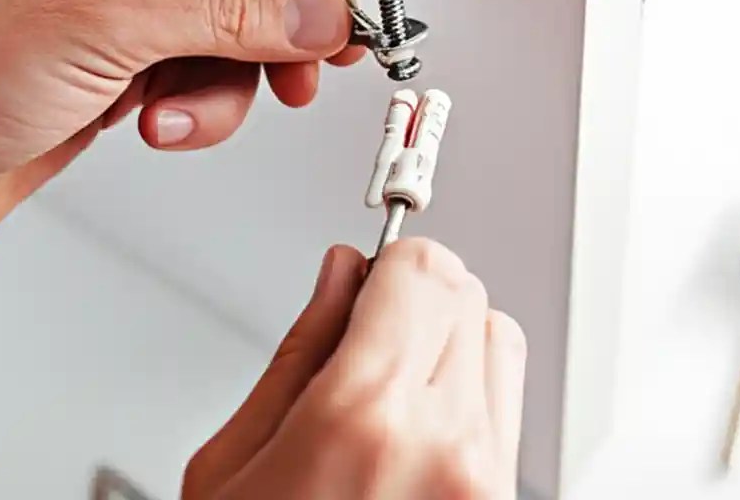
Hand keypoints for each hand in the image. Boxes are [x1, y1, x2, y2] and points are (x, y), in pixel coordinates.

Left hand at [0, 0, 363, 284]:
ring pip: (232, 36)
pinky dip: (198, 109)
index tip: (346, 16)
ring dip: (223, 87)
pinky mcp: (121, 59)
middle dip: (268, 37)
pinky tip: (155, 124)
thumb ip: (236, 16)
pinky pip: (203, 76)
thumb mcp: (115, 25)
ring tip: (177, 115)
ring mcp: (119, 1)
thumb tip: (322, 12)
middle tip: (302, 74)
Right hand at [183, 239, 527, 499]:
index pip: (422, 270)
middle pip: (468, 294)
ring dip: (453, 339)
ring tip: (392, 385)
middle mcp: (444, 444)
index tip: (365, 280)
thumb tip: (338, 275)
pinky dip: (470, 392)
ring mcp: (485, 482)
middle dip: (417, 296)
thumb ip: (299, 351)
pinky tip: (415, 427)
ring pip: (499, 341)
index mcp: (364, 417)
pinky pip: (507, 406)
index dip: (389, 262)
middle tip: (369, 333)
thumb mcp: (233, 463)